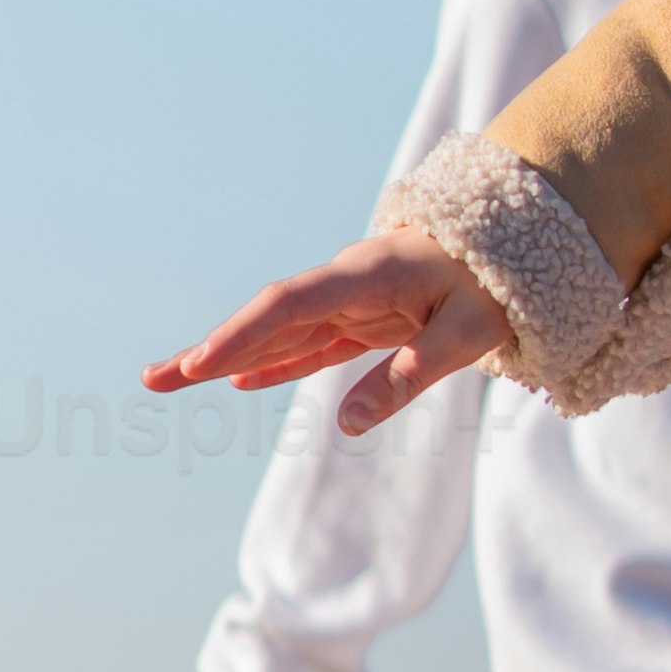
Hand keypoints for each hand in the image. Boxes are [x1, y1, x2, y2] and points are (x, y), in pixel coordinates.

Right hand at [145, 237, 504, 437]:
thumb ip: (411, 374)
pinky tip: (238, 381)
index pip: (292, 305)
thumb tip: (347, 424)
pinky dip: (274, 363)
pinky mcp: (364, 320)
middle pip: (268, 320)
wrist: (517, 248)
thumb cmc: (498, 286)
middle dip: (212, 349)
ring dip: (229, 358)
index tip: (202, 364)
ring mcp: (352, 302)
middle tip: (153, 378)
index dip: (245, 334)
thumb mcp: (468, 334)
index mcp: (368, 275)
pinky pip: (309, 345)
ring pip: (280, 334)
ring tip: (172, 379)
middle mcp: (347, 285)